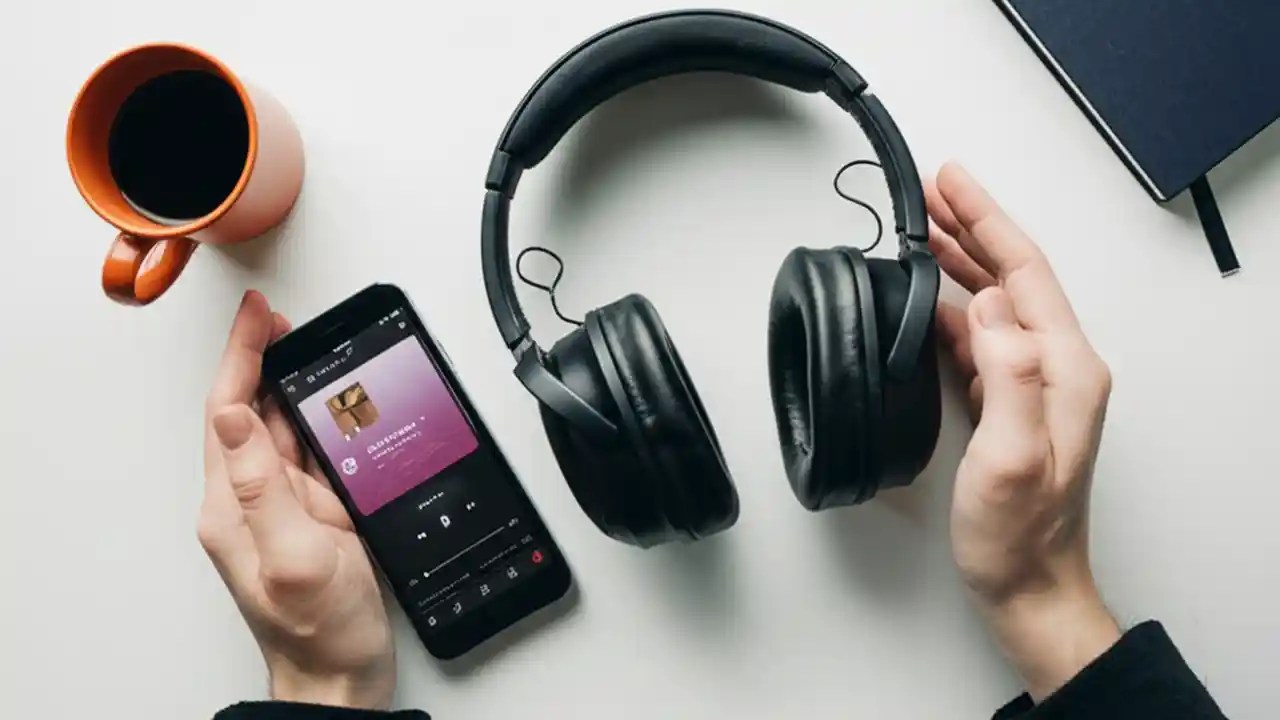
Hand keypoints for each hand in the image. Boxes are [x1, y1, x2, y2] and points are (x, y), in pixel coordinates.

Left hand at [198, 291, 394, 708]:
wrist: (340, 673)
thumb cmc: (316, 630)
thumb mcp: (292, 556)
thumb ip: (260, 486)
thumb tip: (230, 415)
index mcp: (233, 505)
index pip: (227, 410)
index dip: (241, 355)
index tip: (257, 315)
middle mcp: (251, 499)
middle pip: (248, 408)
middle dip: (261, 356)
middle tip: (280, 316)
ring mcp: (283, 505)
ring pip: (279, 425)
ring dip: (290, 381)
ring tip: (307, 343)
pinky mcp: (313, 514)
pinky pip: (311, 451)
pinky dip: (320, 416)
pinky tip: (334, 399)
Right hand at [927, 164, 1119, 700]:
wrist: (1029, 585)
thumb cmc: (1021, 534)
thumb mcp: (1012, 457)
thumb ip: (1007, 376)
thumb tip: (984, 307)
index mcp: (1065, 369)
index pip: (1024, 273)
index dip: (986, 220)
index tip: (952, 182)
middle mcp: (1056, 368)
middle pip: (1011, 276)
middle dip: (970, 227)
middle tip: (930, 189)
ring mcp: (1034, 385)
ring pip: (993, 301)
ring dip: (958, 261)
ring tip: (920, 229)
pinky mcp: (1010, 403)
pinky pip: (979, 336)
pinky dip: (949, 306)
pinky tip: (925, 298)